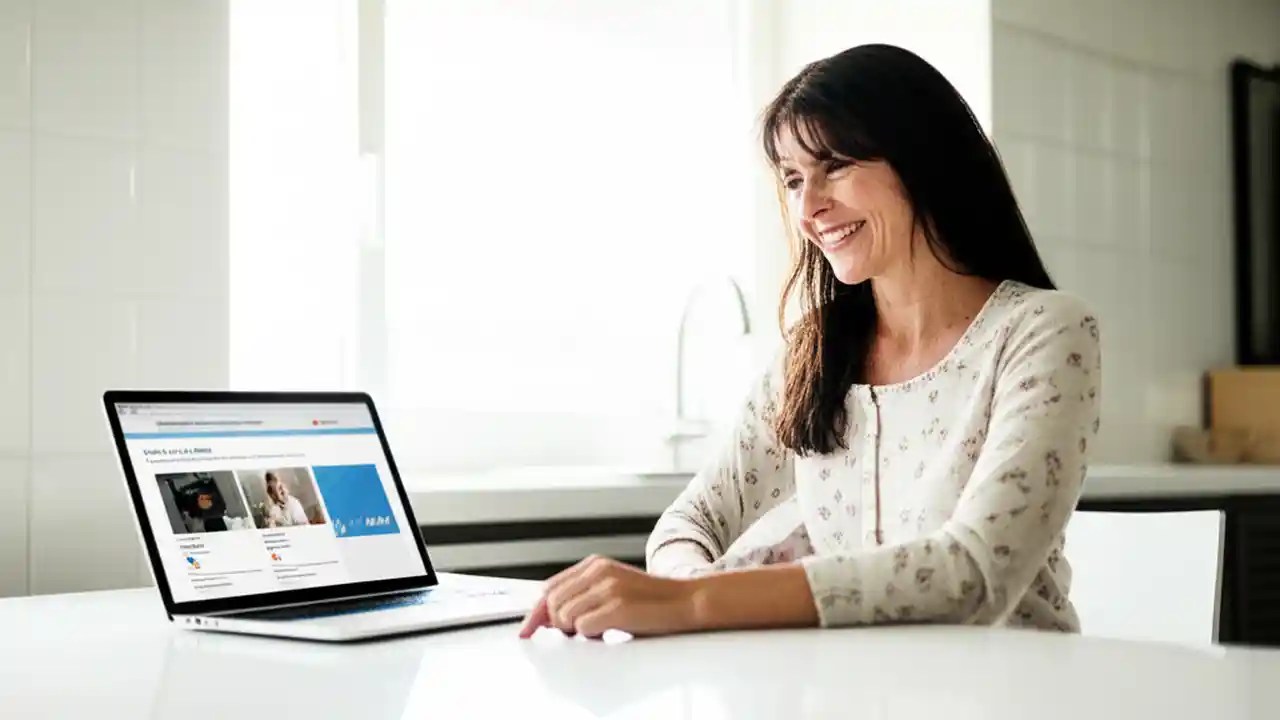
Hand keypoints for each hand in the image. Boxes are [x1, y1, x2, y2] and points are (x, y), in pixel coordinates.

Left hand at [517, 555, 701, 638]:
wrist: (686, 601)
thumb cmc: (650, 601)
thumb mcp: (612, 587)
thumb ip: (583, 594)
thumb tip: (548, 617)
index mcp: (595, 564)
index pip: (550, 588)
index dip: (537, 612)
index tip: (528, 630)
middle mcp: (598, 571)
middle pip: (552, 603)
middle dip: (557, 624)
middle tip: (578, 631)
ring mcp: (608, 588)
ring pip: (564, 617)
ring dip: (576, 630)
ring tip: (599, 629)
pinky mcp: (617, 606)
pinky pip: (583, 628)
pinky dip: (592, 635)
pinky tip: (609, 631)